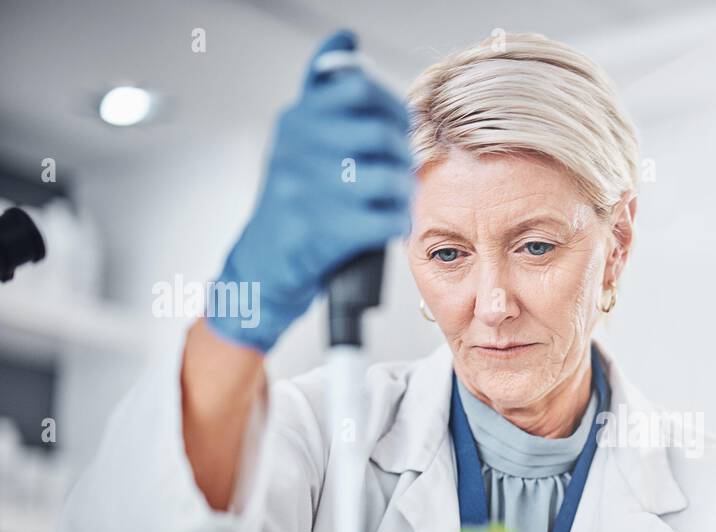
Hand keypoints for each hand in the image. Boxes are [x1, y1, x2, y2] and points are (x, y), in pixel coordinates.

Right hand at [205, 30, 411, 351]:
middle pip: (384, 135)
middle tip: (397, 171)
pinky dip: (396, 224)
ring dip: (403, 194)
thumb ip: (323, 88)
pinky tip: (385, 225)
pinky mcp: (326, 232)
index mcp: (298, 120)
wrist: (265, 262)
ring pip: (392, 178)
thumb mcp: (299, 136)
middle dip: (401, 156)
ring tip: (392, 201)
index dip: (391, 107)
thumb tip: (345, 38)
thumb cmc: (295, 197)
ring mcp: (311, 190)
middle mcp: (300, 149)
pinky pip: (390, 220)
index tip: (396, 125)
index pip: (360, 88)